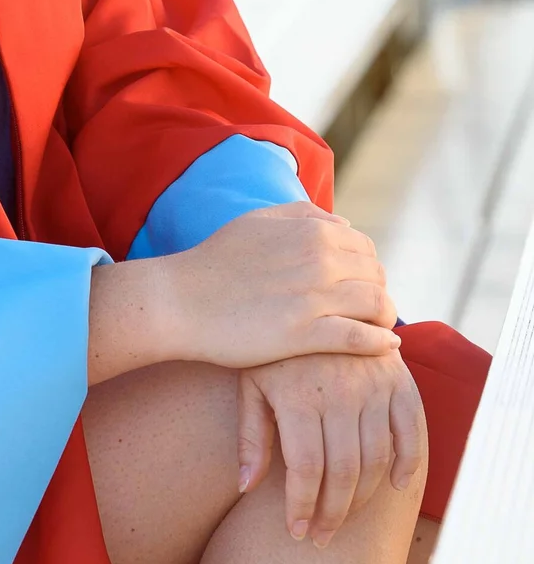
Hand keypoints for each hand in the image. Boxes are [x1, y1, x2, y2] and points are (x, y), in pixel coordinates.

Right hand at [88, 203, 398, 382]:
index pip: (366, 248)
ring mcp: (313, 297)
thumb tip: (342, 222)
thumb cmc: (216, 261)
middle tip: (371, 312)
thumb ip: (303, 216)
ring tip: (379, 330)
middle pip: (376, 277)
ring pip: (376, 305)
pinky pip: (360, 338)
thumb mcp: (258, 220)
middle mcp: (319, 259)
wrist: (179, 301)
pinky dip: (379, 342)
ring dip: (384, 318)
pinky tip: (383, 347)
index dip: (369, 268)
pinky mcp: (303, 334)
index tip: (361, 286)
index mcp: (312, 230)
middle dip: (379, 293)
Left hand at [237, 349, 425, 544]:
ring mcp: (373, 384)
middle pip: (343, 471)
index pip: (306, 468)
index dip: (302, 507)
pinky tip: (393, 486)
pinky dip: (408, 462)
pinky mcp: (398, 379)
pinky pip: (412, 430)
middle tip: (321, 537)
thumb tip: (246, 489)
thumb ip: (250, 437)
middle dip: (332, 514)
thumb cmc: (272, 351)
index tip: (296, 532)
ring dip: (364, 498)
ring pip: (377, 459)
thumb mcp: (249, 384)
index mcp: (298, 395)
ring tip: (345, 518)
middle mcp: (339, 390)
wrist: (311, 298)